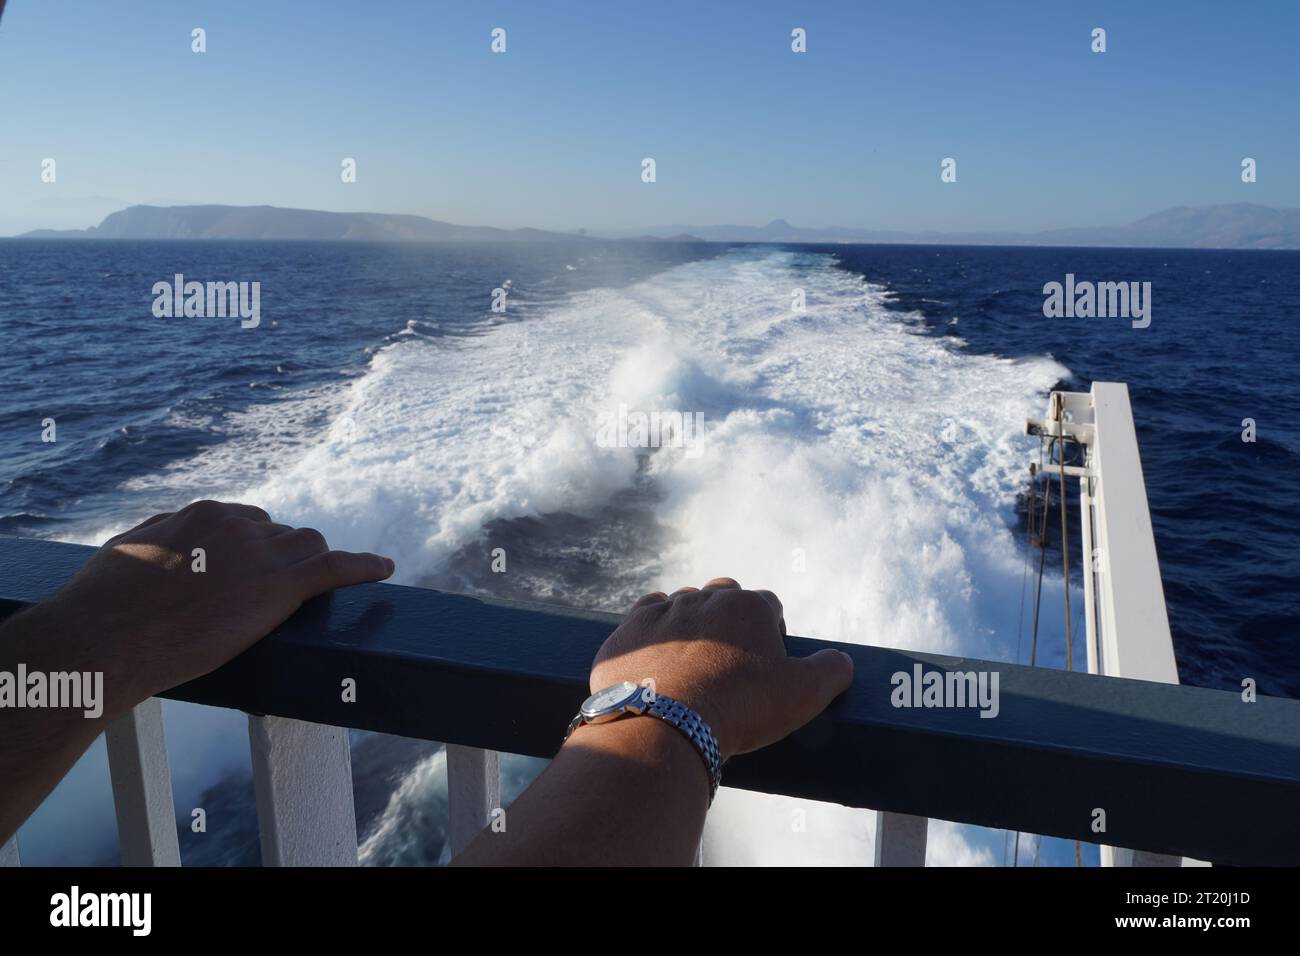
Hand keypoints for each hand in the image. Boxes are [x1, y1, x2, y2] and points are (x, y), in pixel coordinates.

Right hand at [40, 500, 393, 710]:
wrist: (103, 639)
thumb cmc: (101, 606)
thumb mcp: (128, 550)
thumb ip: (161, 535)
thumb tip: (174, 530)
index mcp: (204, 514)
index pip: (247, 522)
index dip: (253, 549)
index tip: (252, 570)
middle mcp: (238, 525)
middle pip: (281, 534)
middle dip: (280, 559)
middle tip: (269, 594)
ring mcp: (261, 554)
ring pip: (308, 547)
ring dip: (309, 566)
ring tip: (309, 593)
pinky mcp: (278, 588)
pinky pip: (335, 568)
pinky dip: (364, 566)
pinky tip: (385, 569)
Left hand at [588, 578, 852, 758]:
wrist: (666, 724)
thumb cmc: (741, 707)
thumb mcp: (804, 693)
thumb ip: (832, 670)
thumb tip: (842, 661)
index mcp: (749, 606)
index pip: (770, 606)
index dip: (773, 633)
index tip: (768, 664)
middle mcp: (704, 598)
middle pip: (723, 600)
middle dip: (729, 623)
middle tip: (730, 665)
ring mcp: (662, 612)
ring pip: (681, 608)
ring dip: (689, 628)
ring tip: (692, 667)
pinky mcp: (627, 632)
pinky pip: (642, 622)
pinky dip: (651, 637)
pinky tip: (657, 663)